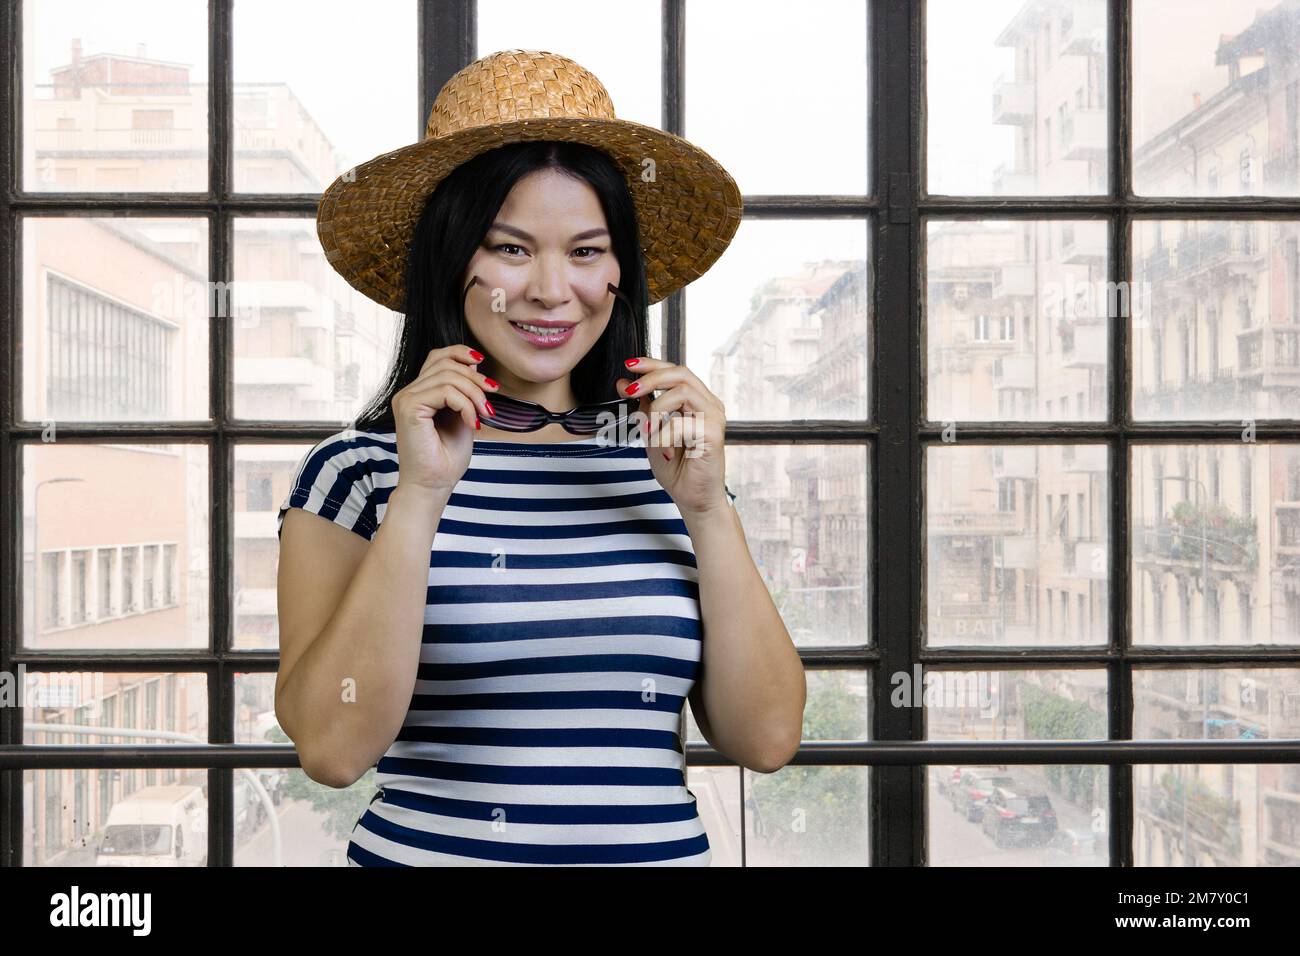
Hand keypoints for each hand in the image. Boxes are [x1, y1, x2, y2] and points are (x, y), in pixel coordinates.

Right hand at [391, 345, 499, 492]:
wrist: (433, 486)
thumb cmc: (446, 459)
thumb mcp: (462, 417)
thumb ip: (465, 393)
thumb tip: (475, 366)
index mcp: (419, 393)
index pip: (438, 357)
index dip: (461, 354)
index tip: (484, 368)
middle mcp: (409, 393)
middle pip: (446, 363)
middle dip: (475, 379)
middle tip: (491, 401)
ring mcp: (406, 399)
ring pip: (448, 376)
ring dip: (474, 394)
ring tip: (484, 414)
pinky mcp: (409, 407)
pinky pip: (445, 391)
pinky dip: (465, 405)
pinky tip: (472, 423)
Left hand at [615, 356, 729, 515]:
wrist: (693, 500)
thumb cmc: (677, 470)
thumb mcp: (652, 432)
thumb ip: (642, 408)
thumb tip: (625, 383)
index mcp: (698, 402)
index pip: (676, 371)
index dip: (652, 364)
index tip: (629, 365)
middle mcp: (710, 405)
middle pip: (681, 373)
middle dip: (652, 378)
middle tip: (631, 390)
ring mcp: (715, 418)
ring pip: (682, 392)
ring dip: (656, 408)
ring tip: (647, 430)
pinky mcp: (714, 434)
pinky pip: (681, 422)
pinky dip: (663, 434)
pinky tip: (661, 450)